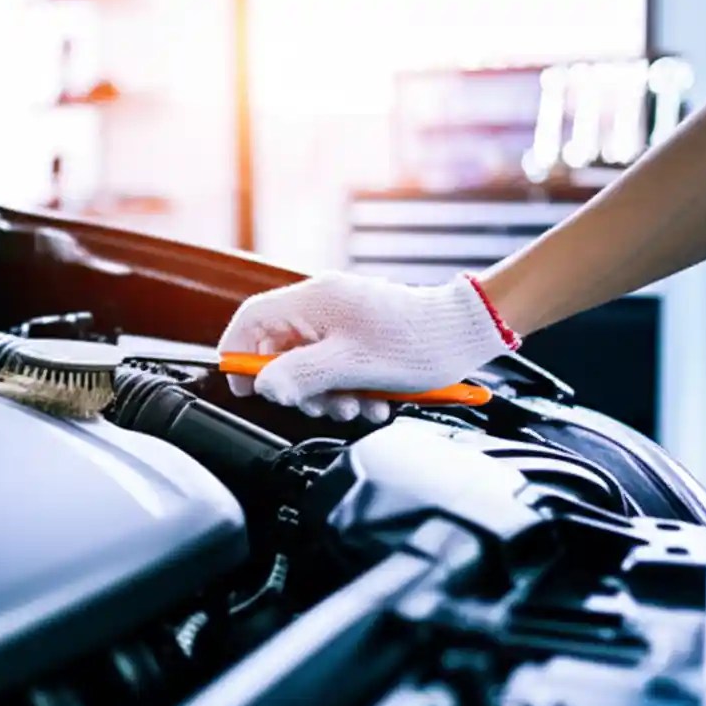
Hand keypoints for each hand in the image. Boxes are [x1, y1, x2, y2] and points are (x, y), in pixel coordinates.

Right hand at [217, 271, 517, 421]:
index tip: (246, 387)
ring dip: (328, 393)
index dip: (239, 356)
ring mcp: (341, 320)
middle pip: (280, 350)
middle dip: (298, 387)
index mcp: (312, 301)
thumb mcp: (351, 366)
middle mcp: (322, 305)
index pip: (250, 320)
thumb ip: (300, 375)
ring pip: (309, 365)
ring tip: (356, 404)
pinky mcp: (360, 336)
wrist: (466, 333)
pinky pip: (336, 367)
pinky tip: (372, 398)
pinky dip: (348, 388)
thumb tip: (264, 386)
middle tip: (321, 405)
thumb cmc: (417, 342)